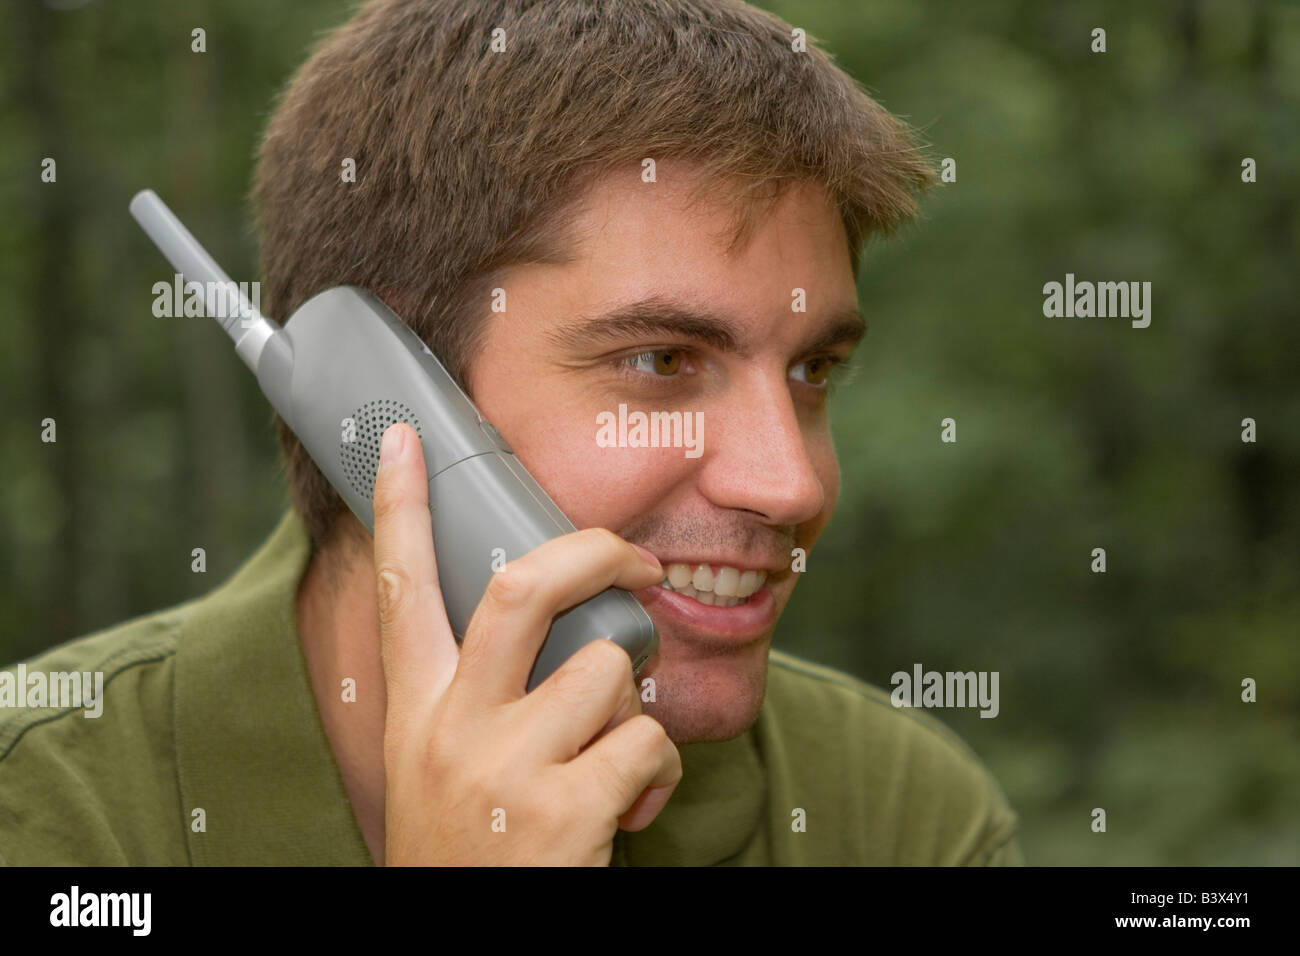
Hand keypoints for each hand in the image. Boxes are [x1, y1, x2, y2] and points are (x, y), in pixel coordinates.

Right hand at [373, 423, 680, 864]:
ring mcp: (505, 767)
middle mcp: (451, 729)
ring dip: (632, 706)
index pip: (400, 587)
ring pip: (605, 670)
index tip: (404, 440)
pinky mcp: (563, 810)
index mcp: (416, 712)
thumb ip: (475, 697)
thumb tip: (554, 626)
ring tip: (616, 755)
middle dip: (591, 550)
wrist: (460, 939)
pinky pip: (647, 743)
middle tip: (636, 557)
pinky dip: (660, 770)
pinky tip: (631, 807)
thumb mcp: (440, 766)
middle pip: (520, 588)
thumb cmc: (470, 848)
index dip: (400, 506)